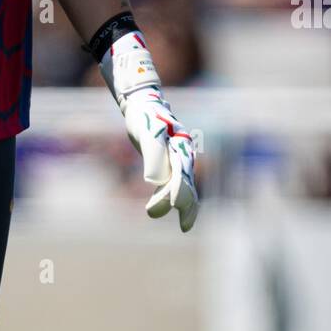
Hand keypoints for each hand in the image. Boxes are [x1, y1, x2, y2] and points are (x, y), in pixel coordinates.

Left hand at [122, 87, 198, 232]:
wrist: (144, 104)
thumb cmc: (144, 118)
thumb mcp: (147, 134)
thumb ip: (153, 155)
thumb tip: (154, 181)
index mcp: (180, 147)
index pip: (180, 174)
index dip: (178, 191)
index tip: (174, 205)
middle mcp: (184, 154)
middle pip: (187, 183)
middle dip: (187, 205)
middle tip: (185, 226)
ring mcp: (180, 158)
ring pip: (186, 185)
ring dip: (186, 205)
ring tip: (185, 226)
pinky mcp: (171, 161)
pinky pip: (178, 182)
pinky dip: (176, 196)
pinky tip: (172, 207)